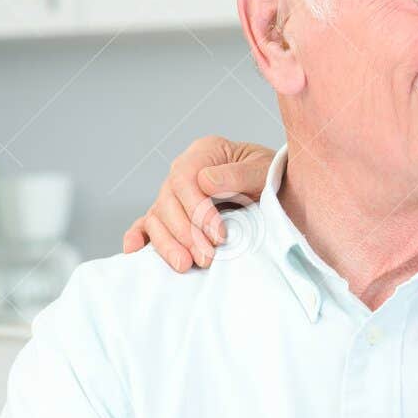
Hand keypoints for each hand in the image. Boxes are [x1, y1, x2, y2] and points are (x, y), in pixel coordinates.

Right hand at [122, 136, 274, 270]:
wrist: (283, 192)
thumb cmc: (274, 179)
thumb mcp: (264, 171)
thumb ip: (239, 175)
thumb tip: (205, 182)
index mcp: (206, 152)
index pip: (185, 178)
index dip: (197, 209)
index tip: (219, 236)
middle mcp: (184, 171)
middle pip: (168, 200)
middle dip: (185, 233)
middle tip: (206, 258)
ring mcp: (175, 194)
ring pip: (157, 216)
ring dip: (167, 243)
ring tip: (185, 265)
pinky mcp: (172, 215)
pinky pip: (147, 224)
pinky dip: (139, 236)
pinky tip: (133, 250)